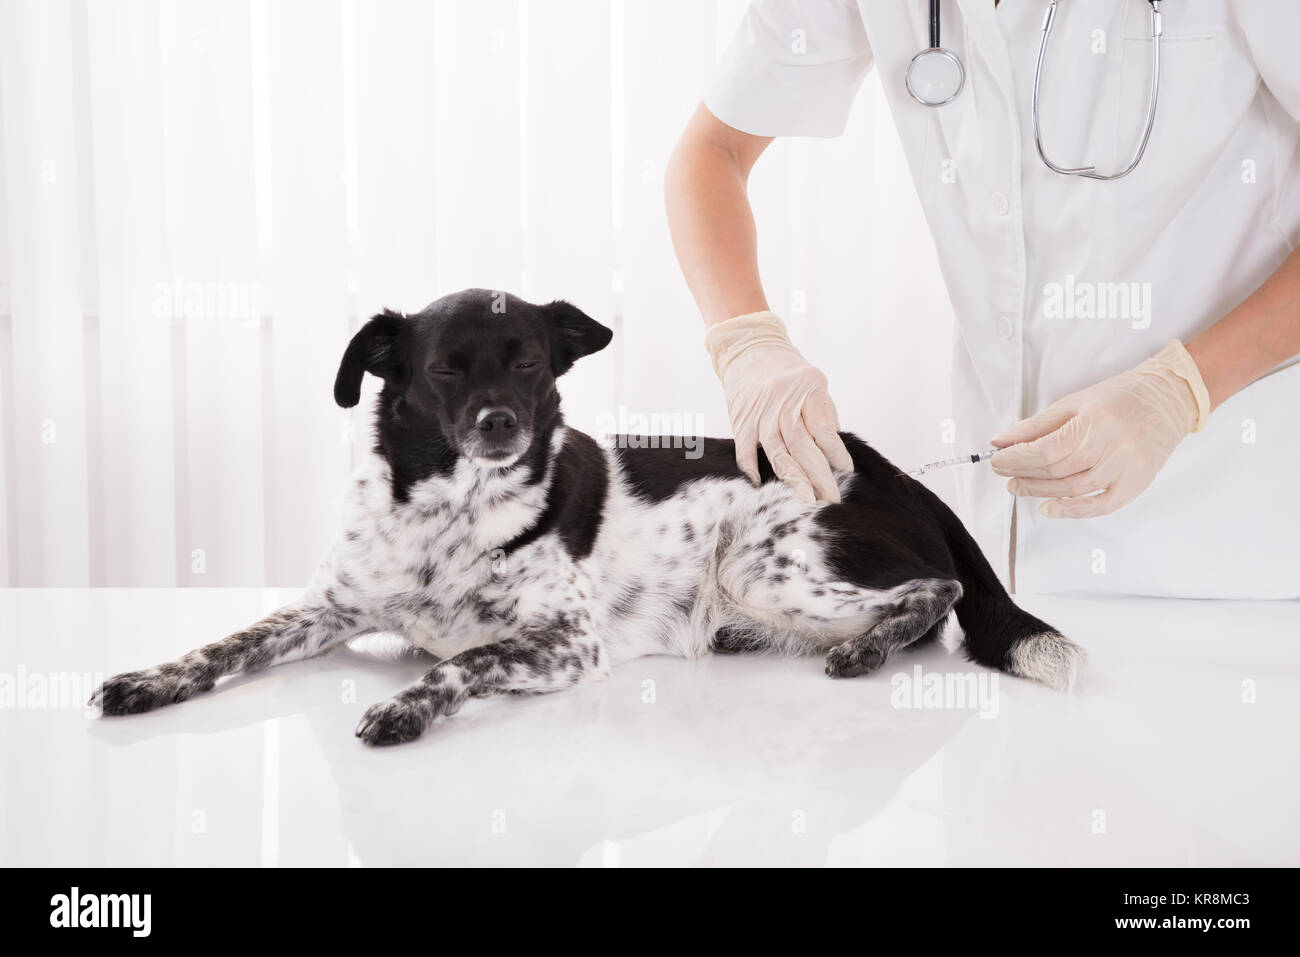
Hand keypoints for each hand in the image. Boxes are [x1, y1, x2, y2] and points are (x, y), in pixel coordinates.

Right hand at [704, 310, 852, 503]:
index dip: (836, 453)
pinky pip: (745, 449)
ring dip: (793, 479)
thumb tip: (834, 455)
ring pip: (777, 451)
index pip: (824, 429)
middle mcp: (784, 399)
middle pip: (802, 444)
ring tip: (807, 499)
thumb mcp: (814, 384)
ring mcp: (760, 411)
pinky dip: (752, 468)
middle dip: (819, 475)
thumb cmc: (787, 371)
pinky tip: (763, 485)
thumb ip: (824, 416)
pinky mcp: (741, 419)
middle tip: (831, 498)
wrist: (749, 348)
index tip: (846, 472)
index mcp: (809, 387)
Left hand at [989, 340, 1209, 518]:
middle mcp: (1113, 446)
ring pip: (1074, 489)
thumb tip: (1000, 441)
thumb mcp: (1073, 403)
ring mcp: (1127, 468)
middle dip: (1023, 474)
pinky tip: (1048, 507)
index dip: (1016, 459)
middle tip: (1004, 474)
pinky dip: (1072, 511)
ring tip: (1018, 486)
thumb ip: (1036, 425)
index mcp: (1095, 422)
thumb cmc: (1118, 399)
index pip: (1046, 449)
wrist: (1167, 400)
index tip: (996, 460)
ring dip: (1040, 491)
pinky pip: (1101, 506)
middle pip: (1058, 471)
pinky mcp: (1136, 484)